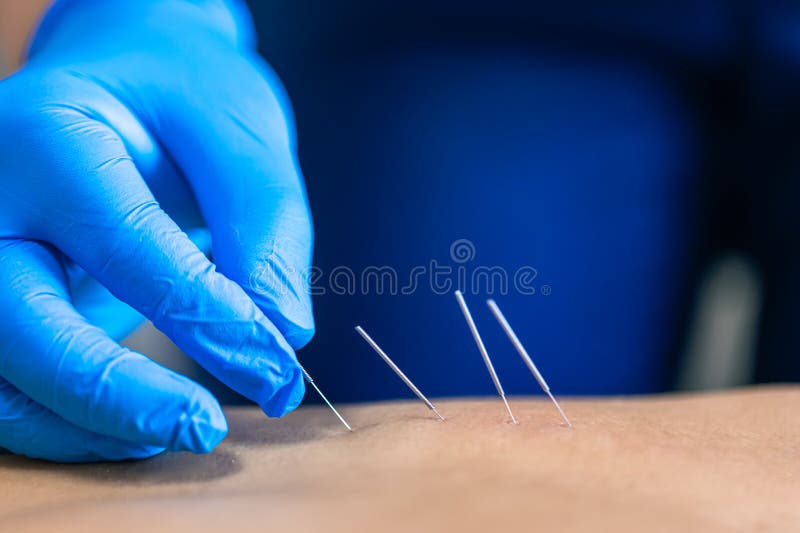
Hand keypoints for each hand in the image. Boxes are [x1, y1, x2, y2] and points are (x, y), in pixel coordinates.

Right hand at [0, 0, 313, 461]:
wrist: (119, 85)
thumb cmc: (182, 96)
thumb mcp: (237, 129)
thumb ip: (264, 223)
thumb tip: (283, 332)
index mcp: (47, 136)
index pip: (122, 241)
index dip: (206, 314)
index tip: (277, 362)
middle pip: (18, 325)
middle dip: (117, 393)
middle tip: (209, 427)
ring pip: (0, 379)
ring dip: (89, 425)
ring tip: (184, 430)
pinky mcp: (3, 303)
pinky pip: (13, 389)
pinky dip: (73, 424)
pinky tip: (143, 425)